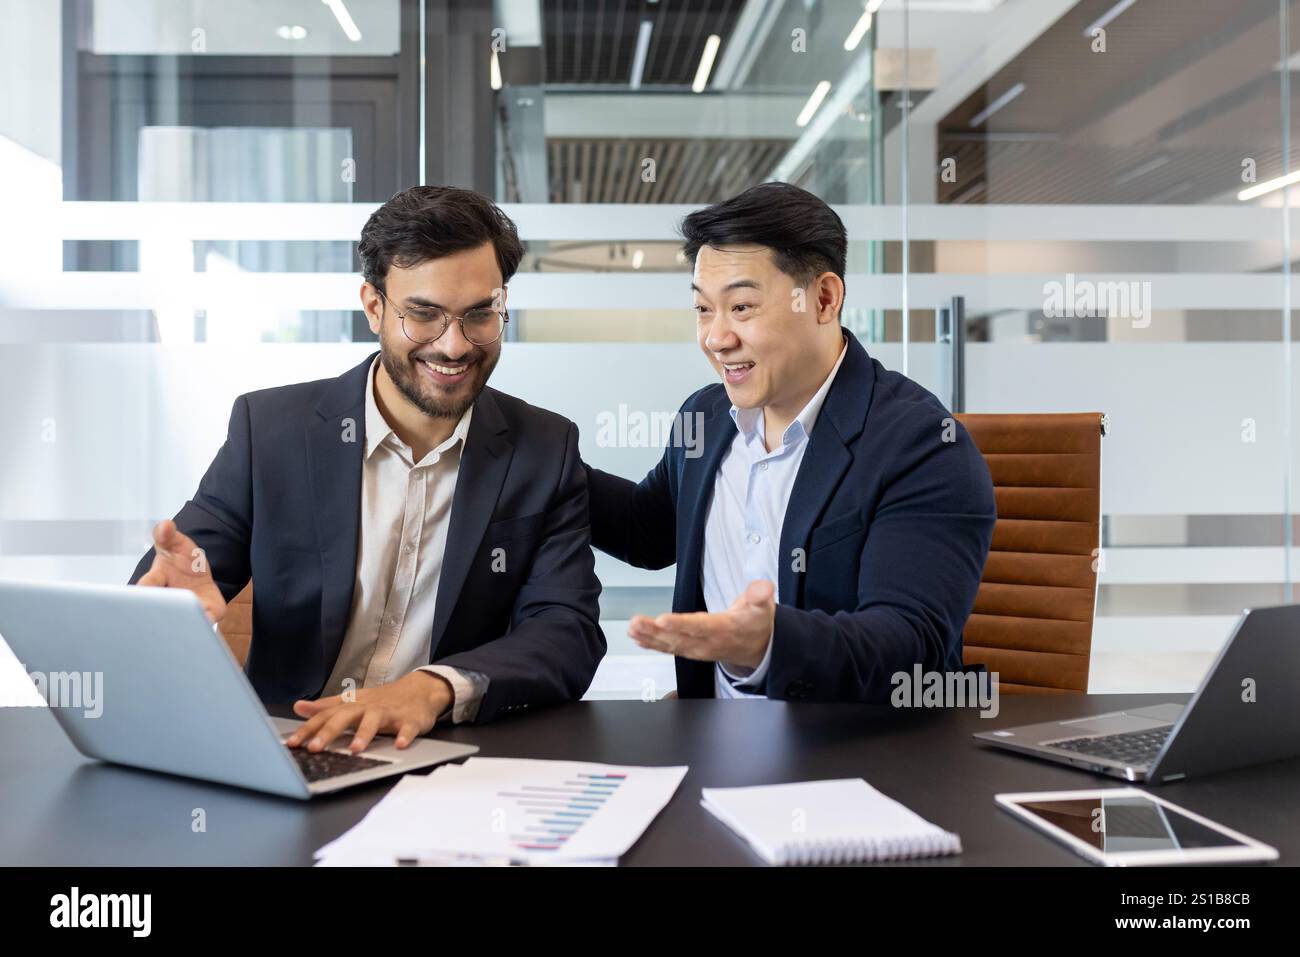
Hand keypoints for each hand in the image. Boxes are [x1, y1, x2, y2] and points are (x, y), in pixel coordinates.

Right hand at [135, 519, 226, 623]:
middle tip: (169, 608)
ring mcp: (186, 608)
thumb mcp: (175, 543)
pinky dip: (206, 622)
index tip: (142, 590)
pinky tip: (205, 625)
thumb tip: (165, 524)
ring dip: (186, 618)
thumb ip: (168, 535)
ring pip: (182, 618)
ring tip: (188, 619)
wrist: (200, 579)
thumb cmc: (180, 561)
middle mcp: (168, 597)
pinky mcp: (205, 614)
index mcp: (157, 579)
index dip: (145, 586)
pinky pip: (205, 621)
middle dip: (164, 607)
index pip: (147, 583)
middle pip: (161, 606)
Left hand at [286, 671, 453, 752]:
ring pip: (375, 720)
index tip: (292, 743)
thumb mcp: (353, 701)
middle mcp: (368, 707)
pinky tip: (399, 745)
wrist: (420, 690)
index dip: (308, 729)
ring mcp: (390, 712)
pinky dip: (404, 736)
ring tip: (355, 749)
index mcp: (353, 705)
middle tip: (314, 748)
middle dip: (329, 732)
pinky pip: (408, 728)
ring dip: (364, 734)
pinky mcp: (410, 719)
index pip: (326, 715)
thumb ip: (326, 706)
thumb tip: (299, 706)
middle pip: (346, 716)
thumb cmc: (383, 700)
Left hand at [628, 579, 775, 670]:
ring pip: (671, 644)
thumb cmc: (756, 623)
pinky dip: (652, 644)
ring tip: (632, 629)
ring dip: (649, 637)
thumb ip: (761, 596)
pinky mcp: (692, 650)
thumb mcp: (764, 608)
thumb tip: (763, 588)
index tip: (662, 619)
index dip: (681, 624)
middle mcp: (708, 642)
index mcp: (724, 629)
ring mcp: (698, 649)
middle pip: (679, 637)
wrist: (758, 647)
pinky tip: (638, 639)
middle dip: (655, 631)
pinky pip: (670, 649)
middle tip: (636, 623)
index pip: (700, 626)